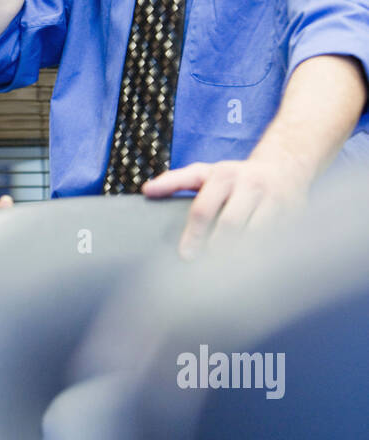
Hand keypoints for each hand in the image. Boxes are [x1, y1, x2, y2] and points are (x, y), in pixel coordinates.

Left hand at [142, 156, 311, 259]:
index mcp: (225, 176)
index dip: (193, 235)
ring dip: (240, 256)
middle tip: (205, 268)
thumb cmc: (237, 176)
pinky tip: (252, 270)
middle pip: (231, 225)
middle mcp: (251, 186)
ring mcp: (276, 201)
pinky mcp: (294, 215)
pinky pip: (277, 242)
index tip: (186, 255)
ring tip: (227, 274)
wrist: (287, 165)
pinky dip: (263, 258)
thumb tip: (146, 191)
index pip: (204, 209)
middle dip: (216, 248)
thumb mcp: (206, 172)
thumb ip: (176, 181)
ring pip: (256, 236)